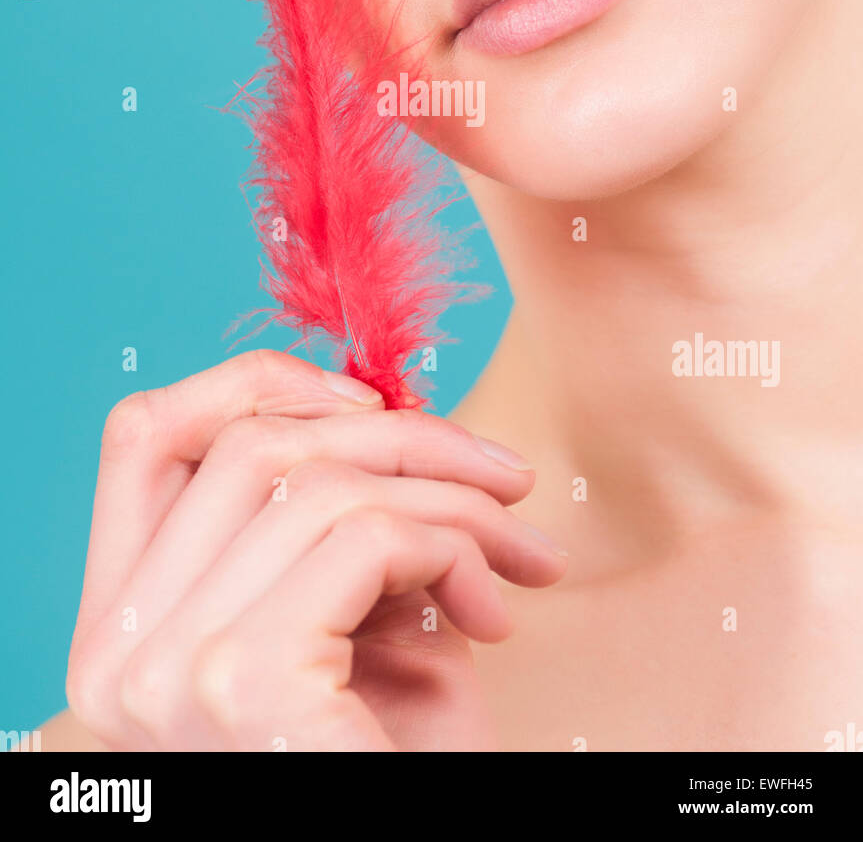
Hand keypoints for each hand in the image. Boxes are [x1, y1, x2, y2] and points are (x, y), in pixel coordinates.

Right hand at [66, 350, 565, 751]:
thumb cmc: (392, 759)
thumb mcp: (346, 619)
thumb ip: (330, 521)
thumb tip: (372, 405)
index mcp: (121, 627)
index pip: (145, 435)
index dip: (257, 383)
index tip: (369, 402)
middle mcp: (116, 649)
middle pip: (252, 444)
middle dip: (403, 433)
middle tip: (505, 477)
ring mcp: (168, 667)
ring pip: (321, 480)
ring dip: (453, 498)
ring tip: (520, 555)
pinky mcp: (245, 682)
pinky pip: (370, 536)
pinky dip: (459, 548)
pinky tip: (496, 614)